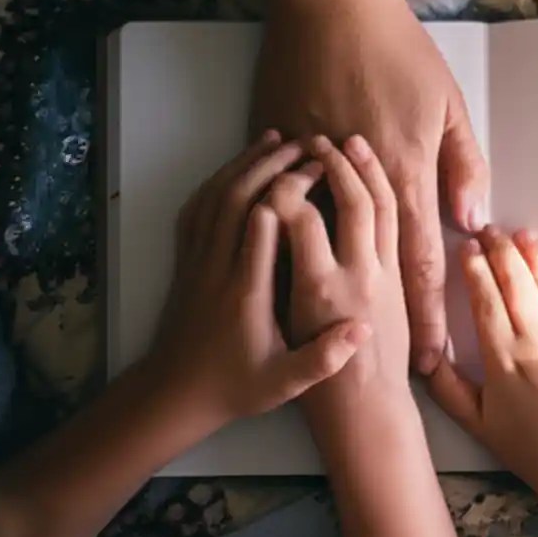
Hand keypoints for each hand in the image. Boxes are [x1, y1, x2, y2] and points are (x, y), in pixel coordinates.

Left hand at [151, 131, 368, 423]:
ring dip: (245, 164)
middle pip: (239, 198)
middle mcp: (218, 269)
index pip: (263, 224)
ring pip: (216, 197)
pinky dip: (218, 180)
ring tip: (277, 141)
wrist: (173, 396)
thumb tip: (363, 329)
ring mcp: (197, 262)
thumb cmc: (235, 387)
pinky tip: (238, 167)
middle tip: (308, 145)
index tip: (322, 169)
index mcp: (246, 294)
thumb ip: (323, 358)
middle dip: (272, 165)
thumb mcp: (284, 383)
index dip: (290, 189)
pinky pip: (198, 209)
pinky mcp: (187, 262)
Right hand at [251, 0, 488, 375]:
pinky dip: (289, 251)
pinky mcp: (278, 159)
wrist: (328, 7)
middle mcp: (356, 189)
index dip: (427, 317)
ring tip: (340, 345)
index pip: (421, 264)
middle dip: (386, 327)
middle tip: (393, 376)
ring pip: (321, 251)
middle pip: (373, 272)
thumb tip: (468, 223)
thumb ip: (461, 166)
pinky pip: (284, 215)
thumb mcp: (447, 105)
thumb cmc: (396, 53)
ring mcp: (311, 177)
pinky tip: (290, 286)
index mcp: (405, 176)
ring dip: (331, 299)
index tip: (430, 360)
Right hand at [428, 227, 537, 497]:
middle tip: (490, 230)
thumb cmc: (530, 449)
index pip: (486, 302)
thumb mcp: (478, 424)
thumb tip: (424, 353)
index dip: (476, 269)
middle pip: (517, 286)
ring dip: (536, 259)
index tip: (467, 247)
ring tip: (523, 237)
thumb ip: (447, 388)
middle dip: (501, 252)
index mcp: (504, 363)